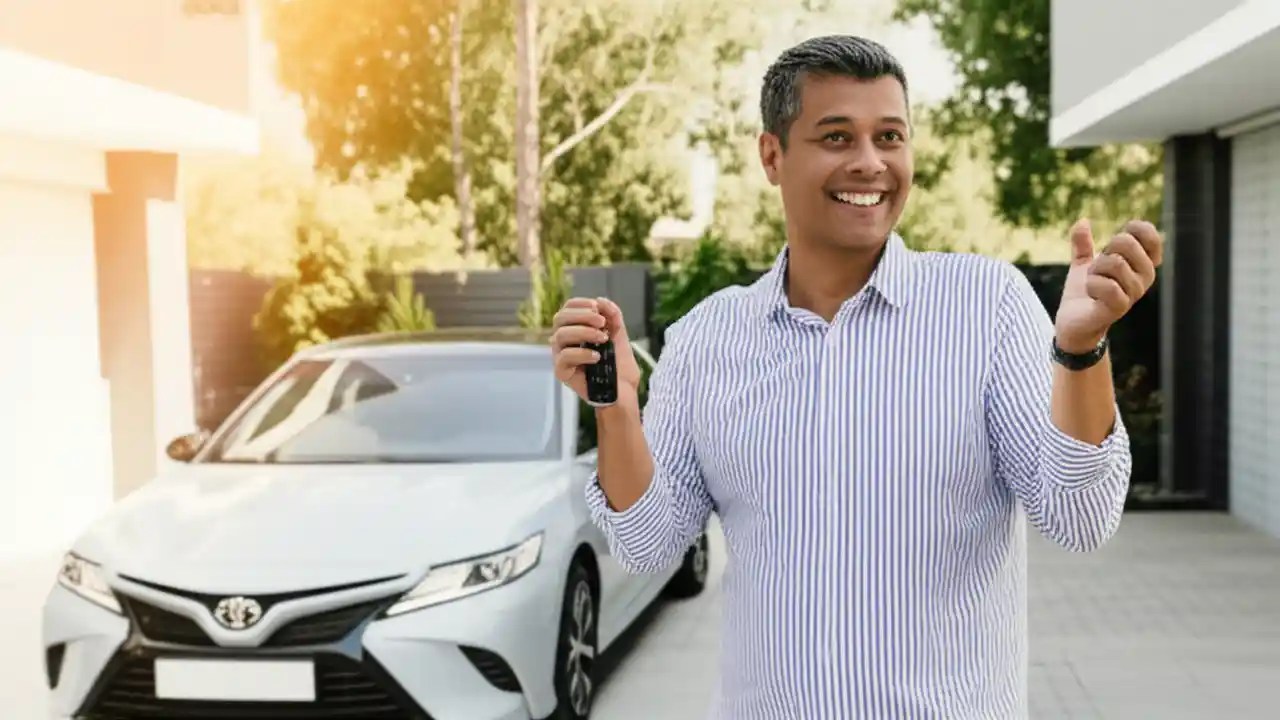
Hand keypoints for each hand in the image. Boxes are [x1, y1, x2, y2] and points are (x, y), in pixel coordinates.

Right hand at [550, 297, 641, 403]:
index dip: (580, 304)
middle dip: (582, 316)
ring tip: (602, 339)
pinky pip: (564, 356)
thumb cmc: (618, 364)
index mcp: (575, 328)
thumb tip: (601, 300)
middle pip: (560, 318)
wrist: (623, 390)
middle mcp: (564, 340)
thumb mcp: (619, 335)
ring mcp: (561, 355)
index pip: (568, 308)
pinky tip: (597, 357)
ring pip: (560, 335)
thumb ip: (613, 316)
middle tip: (601, 323)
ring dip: (583, 332)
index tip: (597, 307)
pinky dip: (582, 353)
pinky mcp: (562, 371)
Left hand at [1054, 219, 1163, 352]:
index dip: (1129, 230)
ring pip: (1115, 263)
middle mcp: (1145, 277)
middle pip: (1126, 242)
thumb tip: (1082, 220)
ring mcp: (1134, 293)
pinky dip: (1092, 284)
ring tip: (1093, 283)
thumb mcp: (1082, 264)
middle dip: (1103, 252)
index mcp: (1142, 263)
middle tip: (1097, 270)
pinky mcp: (1120, 307)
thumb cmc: (1085, 293)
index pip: (1150, 234)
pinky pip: (1108, 286)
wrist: (1073, 324)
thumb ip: (1082, 243)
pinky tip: (1091, 293)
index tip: (1112, 245)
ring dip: (1094, 271)